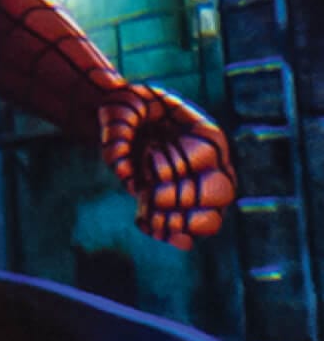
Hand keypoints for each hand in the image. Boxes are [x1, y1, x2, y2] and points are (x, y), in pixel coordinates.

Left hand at [98, 84, 235, 249]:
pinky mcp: (184, 205)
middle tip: (148, 195)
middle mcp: (212, 163)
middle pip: (221, 193)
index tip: (146, 163)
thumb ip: (118, 128)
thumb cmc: (128, 110)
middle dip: (181, 199)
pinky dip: (170, 236)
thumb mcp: (120, 104)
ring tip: (148, 216)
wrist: (125, 125)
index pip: (205, 156)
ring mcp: (201, 187)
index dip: (173, 166)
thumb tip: (124, 173)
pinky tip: (147, 226)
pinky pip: (190, 232)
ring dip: (178, 224)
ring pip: (211, 220)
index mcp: (204, 133)